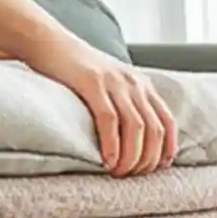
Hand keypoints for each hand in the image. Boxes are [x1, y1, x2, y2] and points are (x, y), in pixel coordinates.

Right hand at [19, 39, 176, 175]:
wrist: (49, 41)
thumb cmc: (78, 71)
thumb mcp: (112, 84)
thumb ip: (127, 104)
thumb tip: (136, 141)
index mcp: (142, 86)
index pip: (167, 122)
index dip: (168, 148)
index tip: (159, 168)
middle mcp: (134, 84)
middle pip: (154, 129)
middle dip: (148, 158)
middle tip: (133, 176)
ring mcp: (114, 82)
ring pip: (136, 127)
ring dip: (131, 156)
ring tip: (120, 173)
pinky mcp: (92, 82)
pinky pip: (109, 119)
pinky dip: (112, 144)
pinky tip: (108, 161)